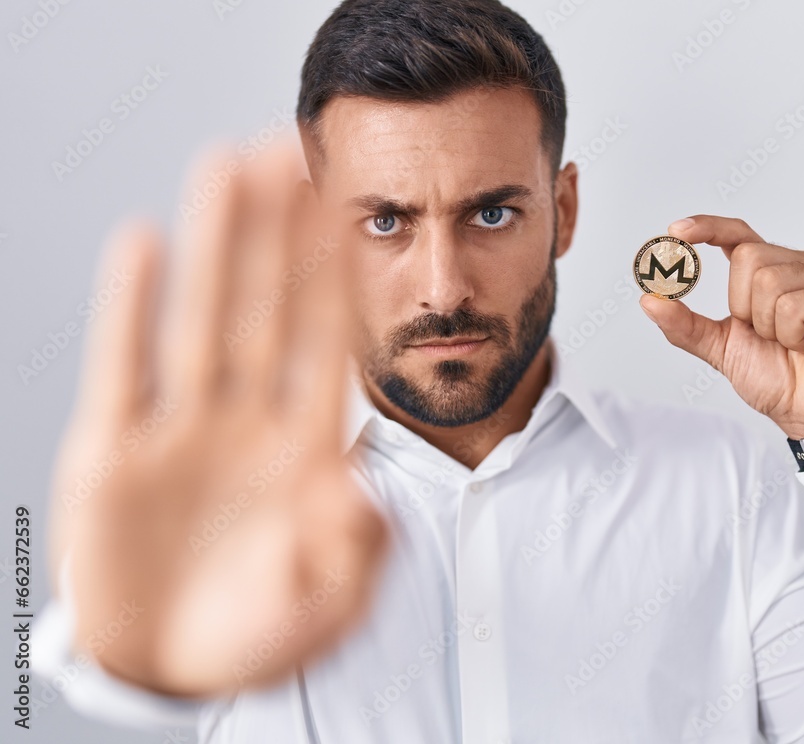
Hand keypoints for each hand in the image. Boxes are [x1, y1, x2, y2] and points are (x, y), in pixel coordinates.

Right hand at [46, 140, 387, 695]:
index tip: (348, 212)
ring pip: (202, 319)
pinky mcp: (114, 453)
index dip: (337, 277)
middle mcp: (247, 425)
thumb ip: (356, 549)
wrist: (173, 670)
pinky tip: (143, 245)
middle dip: (279, 235)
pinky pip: (125, 367)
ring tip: (224, 169)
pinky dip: (130, 309)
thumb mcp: (328, 604)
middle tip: (288, 152)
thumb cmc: (259, 636)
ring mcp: (181, 432)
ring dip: (213, 246)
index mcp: (306, 451)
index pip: (328, 344)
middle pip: (268, 310)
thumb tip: (368, 493)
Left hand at [639, 215, 803, 439]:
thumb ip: (684, 324)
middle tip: (766, 335)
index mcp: (770, 271)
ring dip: (768, 324)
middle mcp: (799, 265)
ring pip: (768, 280)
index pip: (737, 235)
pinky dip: (790, 334)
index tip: (675, 231)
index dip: (708, 227)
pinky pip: (793, 303)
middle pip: (747, 257)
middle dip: (743, 306)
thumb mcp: (718, 347)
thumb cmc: (776, 378)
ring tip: (790, 342)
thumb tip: (649, 299)